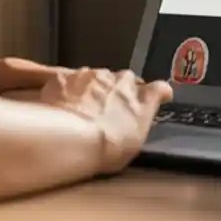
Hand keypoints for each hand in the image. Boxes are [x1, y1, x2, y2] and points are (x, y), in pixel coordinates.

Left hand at [38, 68, 172, 174]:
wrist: (71, 140)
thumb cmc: (108, 145)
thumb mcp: (138, 136)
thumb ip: (146, 112)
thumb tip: (158, 96)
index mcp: (139, 95)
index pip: (155, 88)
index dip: (154, 94)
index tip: (156, 98)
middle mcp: (116, 78)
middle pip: (121, 80)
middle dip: (117, 92)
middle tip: (109, 112)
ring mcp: (88, 75)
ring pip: (93, 77)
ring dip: (91, 90)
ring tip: (82, 112)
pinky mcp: (62, 78)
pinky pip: (67, 80)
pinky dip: (66, 91)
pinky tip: (61, 107)